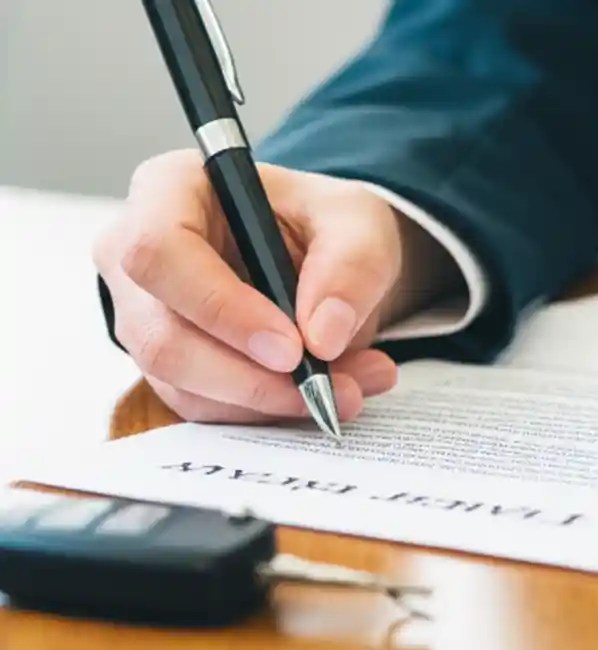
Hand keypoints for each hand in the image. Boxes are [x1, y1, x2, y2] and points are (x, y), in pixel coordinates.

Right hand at [93, 151, 439, 423]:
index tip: (291, 347)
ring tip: (350, 389)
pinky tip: (326, 393)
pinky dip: (267, 410)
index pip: (159, 250)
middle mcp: (136, 253)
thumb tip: (324, 337)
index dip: (220, 308)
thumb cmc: (325, 223)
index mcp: (169, 189)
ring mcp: (143, 313)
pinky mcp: (167, 363)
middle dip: (251, 378)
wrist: (326, 256)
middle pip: (162, 335)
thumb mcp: (359, 223)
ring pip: (182, 383)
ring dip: (269, 400)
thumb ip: (351, 268)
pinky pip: (203, 405)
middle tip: (328, 388)